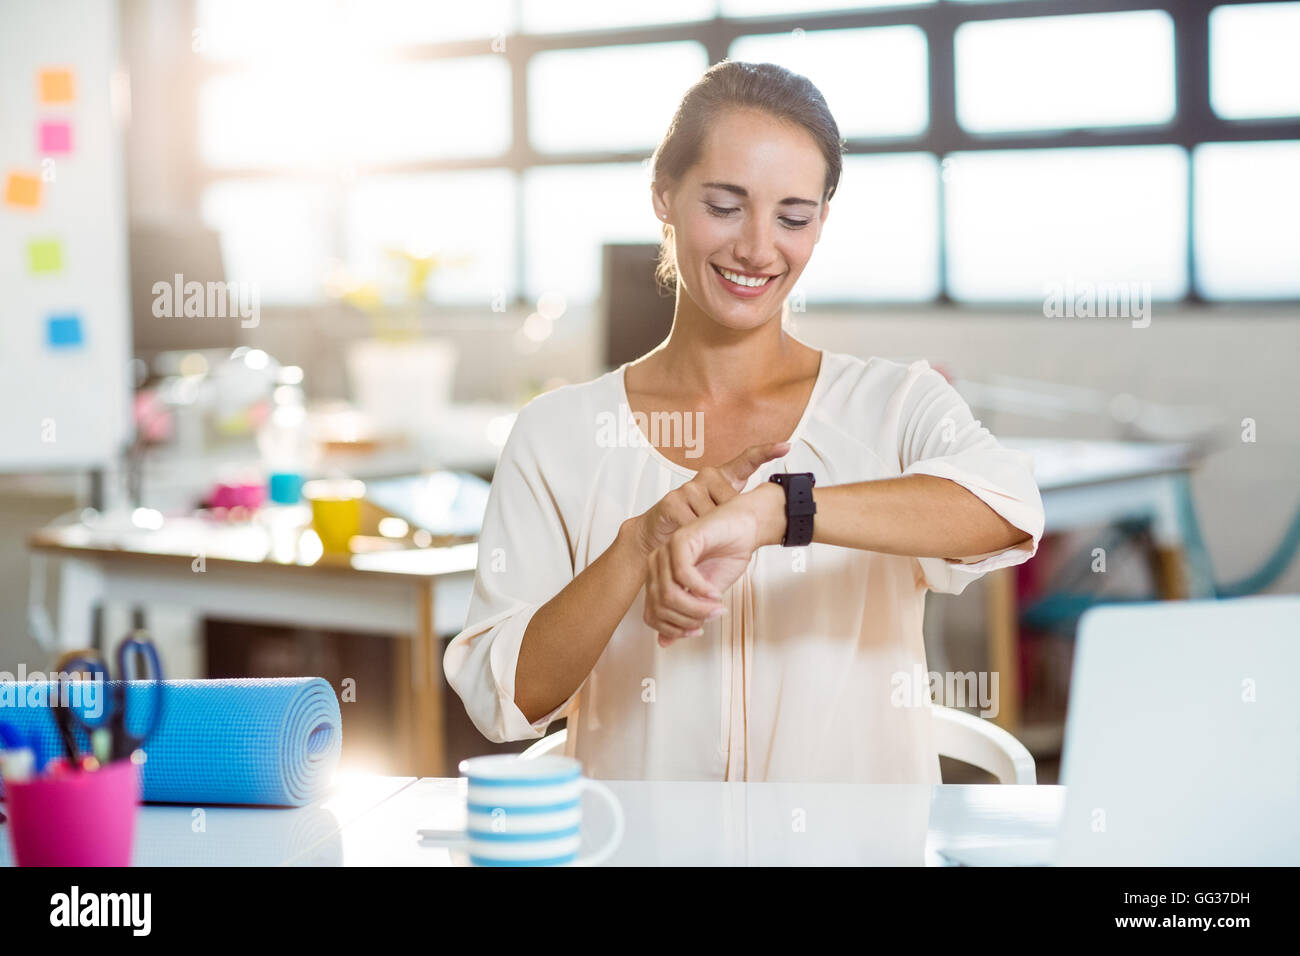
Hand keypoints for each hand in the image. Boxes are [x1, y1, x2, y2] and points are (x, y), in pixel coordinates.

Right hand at [627, 441, 789, 556]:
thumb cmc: (693, 520)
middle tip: (716, 529)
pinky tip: (687, 534)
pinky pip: (694, 524)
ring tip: (699, 532)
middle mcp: (706, 476)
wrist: (657, 532)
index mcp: (722, 477)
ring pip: (713, 516)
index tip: (785, 446)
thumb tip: (769, 514)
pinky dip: (694, 536)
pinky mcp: (672, 501)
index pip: (746, 460)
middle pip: (732, 502)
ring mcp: (688, 487)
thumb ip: (738, 509)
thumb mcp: (721, 514)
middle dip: (728, 522)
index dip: (766, 451)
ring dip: (709, 532)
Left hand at [643, 483, 785, 646]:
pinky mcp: (681, 540)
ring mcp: (666, 550)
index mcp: (658, 577)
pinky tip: (715, 593)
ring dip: (696, 608)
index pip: (652, 615)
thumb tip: (664, 643)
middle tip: (711, 617)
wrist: (746, 527)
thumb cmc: (726, 556)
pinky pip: (682, 575)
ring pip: (669, 594)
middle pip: (660, 608)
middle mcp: (657, 564)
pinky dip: (701, 590)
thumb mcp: (704, 596)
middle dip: (688, 620)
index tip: (697, 631)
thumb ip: (684, 616)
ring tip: (716, 607)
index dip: (674, 630)